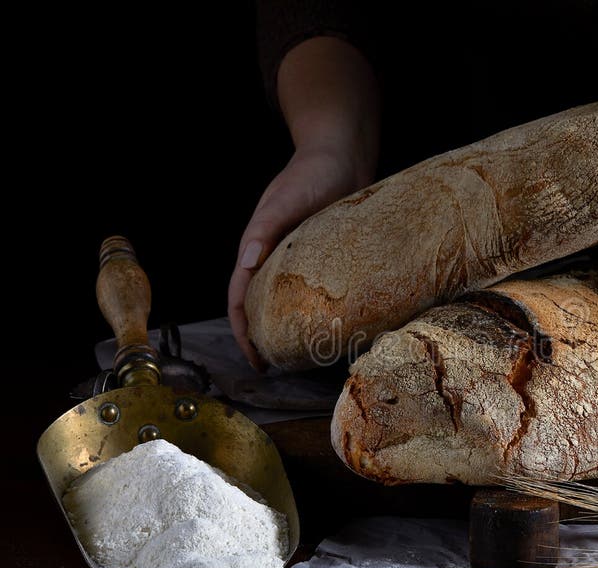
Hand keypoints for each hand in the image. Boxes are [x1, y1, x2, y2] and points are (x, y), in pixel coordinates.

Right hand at [228, 147, 368, 368]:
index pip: (239, 298)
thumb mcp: (285, 201)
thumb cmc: (311, 174)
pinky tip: (328, 324)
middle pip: (259, 304)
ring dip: (285, 325)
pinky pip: (312, 288)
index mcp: (257, 246)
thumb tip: (245, 261)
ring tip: (299, 354)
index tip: (256, 359)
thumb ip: (265, 229)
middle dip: (261, 337)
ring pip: (284, 298)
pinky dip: (312, 308)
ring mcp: (298, 255)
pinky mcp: (323, 253)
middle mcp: (274, 255)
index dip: (243, 331)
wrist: (343, 155)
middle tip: (277, 367)